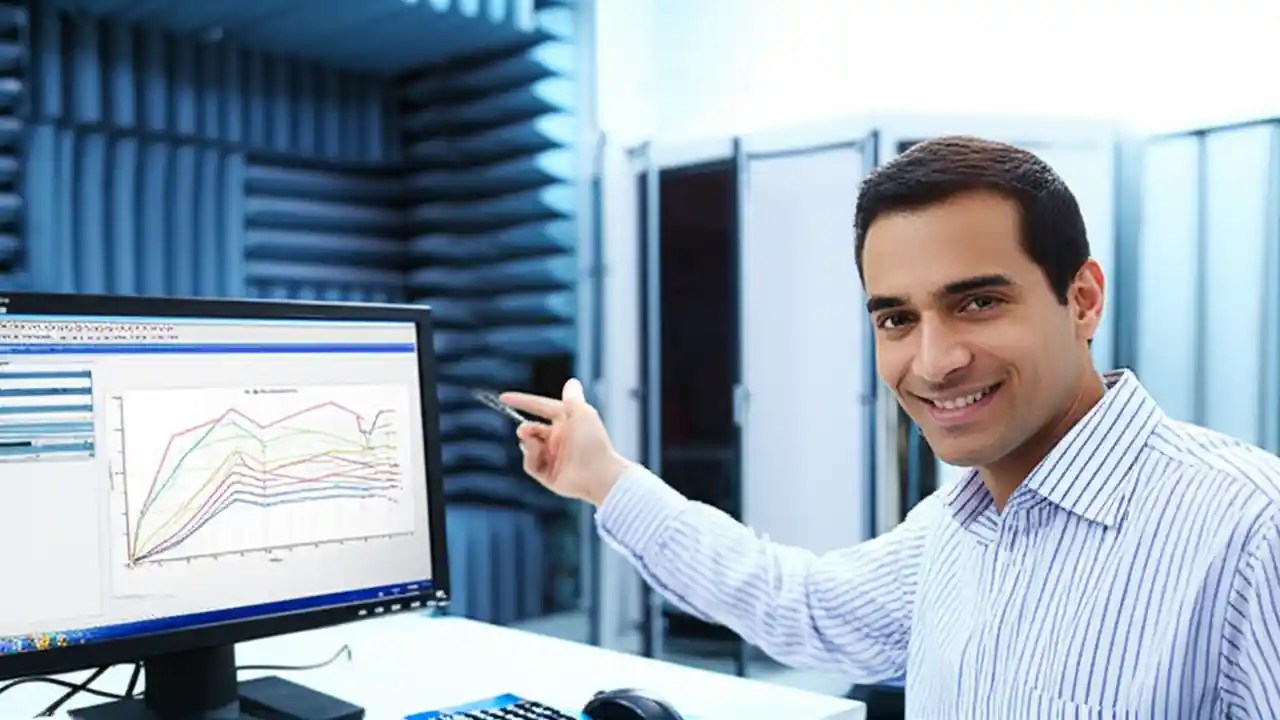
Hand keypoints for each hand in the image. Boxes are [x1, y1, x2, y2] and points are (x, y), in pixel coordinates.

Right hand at [500, 378, 632, 506]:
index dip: (522, 401)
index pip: (540, 407)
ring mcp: (552, 456)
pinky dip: (530, 457)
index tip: (503, 397)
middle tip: (525, 431)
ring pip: (528, 445)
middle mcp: (558, 438)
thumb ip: (573, 398)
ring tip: (536, 445)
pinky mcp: (548, 474)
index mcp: (566, 421)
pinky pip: (529, 463)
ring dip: (529, 443)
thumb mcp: (583, 413)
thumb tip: (571, 382)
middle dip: (525, 428)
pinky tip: (539, 456)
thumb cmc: (593, 442)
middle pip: (531, 428)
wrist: (598, 474)